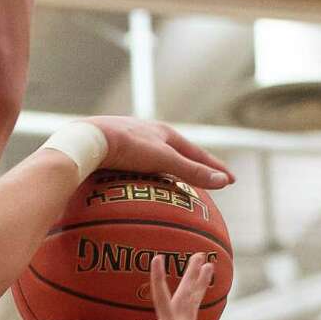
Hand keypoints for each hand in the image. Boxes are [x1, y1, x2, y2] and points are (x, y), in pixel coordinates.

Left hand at [87, 117, 232, 190]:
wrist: (89, 140)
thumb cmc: (128, 148)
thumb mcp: (164, 160)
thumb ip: (192, 172)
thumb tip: (224, 182)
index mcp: (164, 133)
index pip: (197, 154)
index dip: (214, 168)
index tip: (231, 180)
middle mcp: (148, 134)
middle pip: (177, 154)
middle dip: (193, 167)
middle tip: (206, 180)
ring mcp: (129, 142)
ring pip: (155, 160)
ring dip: (168, 172)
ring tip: (176, 185)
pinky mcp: (113, 153)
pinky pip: (136, 168)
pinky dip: (146, 177)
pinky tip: (142, 187)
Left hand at [118, 253, 210, 319]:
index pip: (179, 318)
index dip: (184, 301)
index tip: (189, 288)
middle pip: (189, 304)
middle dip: (196, 282)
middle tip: (204, 262)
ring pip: (185, 299)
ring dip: (191, 276)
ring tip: (199, 257)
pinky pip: (162, 302)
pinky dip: (159, 281)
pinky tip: (157, 261)